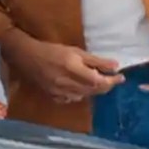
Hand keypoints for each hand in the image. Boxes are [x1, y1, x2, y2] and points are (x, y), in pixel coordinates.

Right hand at [4, 33, 123, 103]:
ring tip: (97, 81)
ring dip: (94, 90)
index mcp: (72, 68)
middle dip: (106, 86)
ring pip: (85, 96)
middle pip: (93, 90)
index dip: (111, 81)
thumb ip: (95, 60)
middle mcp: (66, 82)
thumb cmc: (52, 50)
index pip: (98, 81)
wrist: (27, 56)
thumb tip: (115, 66)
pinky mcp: (54, 97)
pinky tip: (80, 87)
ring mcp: (59, 92)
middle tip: (113, 79)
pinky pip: (73, 99)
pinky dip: (81, 94)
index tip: (120, 77)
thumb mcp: (75, 51)